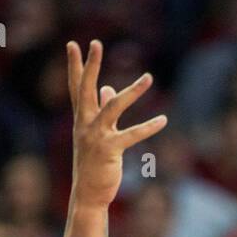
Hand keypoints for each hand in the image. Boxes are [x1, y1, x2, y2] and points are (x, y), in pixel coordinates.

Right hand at [66, 40, 166, 209]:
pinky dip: (148, 127)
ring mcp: (96, 137)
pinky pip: (131, 135)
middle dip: (91, 66)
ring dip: (132, 92)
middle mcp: (85, 125)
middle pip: (86, 89)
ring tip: (149, 77)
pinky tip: (162, 120)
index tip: (73, 44)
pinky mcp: (109, 150)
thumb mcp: (97, 133)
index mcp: (82, 119)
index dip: (76, 65)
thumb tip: (108, 88)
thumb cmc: (94, 163)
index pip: (77, 87)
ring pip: (113, 108)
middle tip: (95, 43)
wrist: (88, 194)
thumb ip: (103, 109)